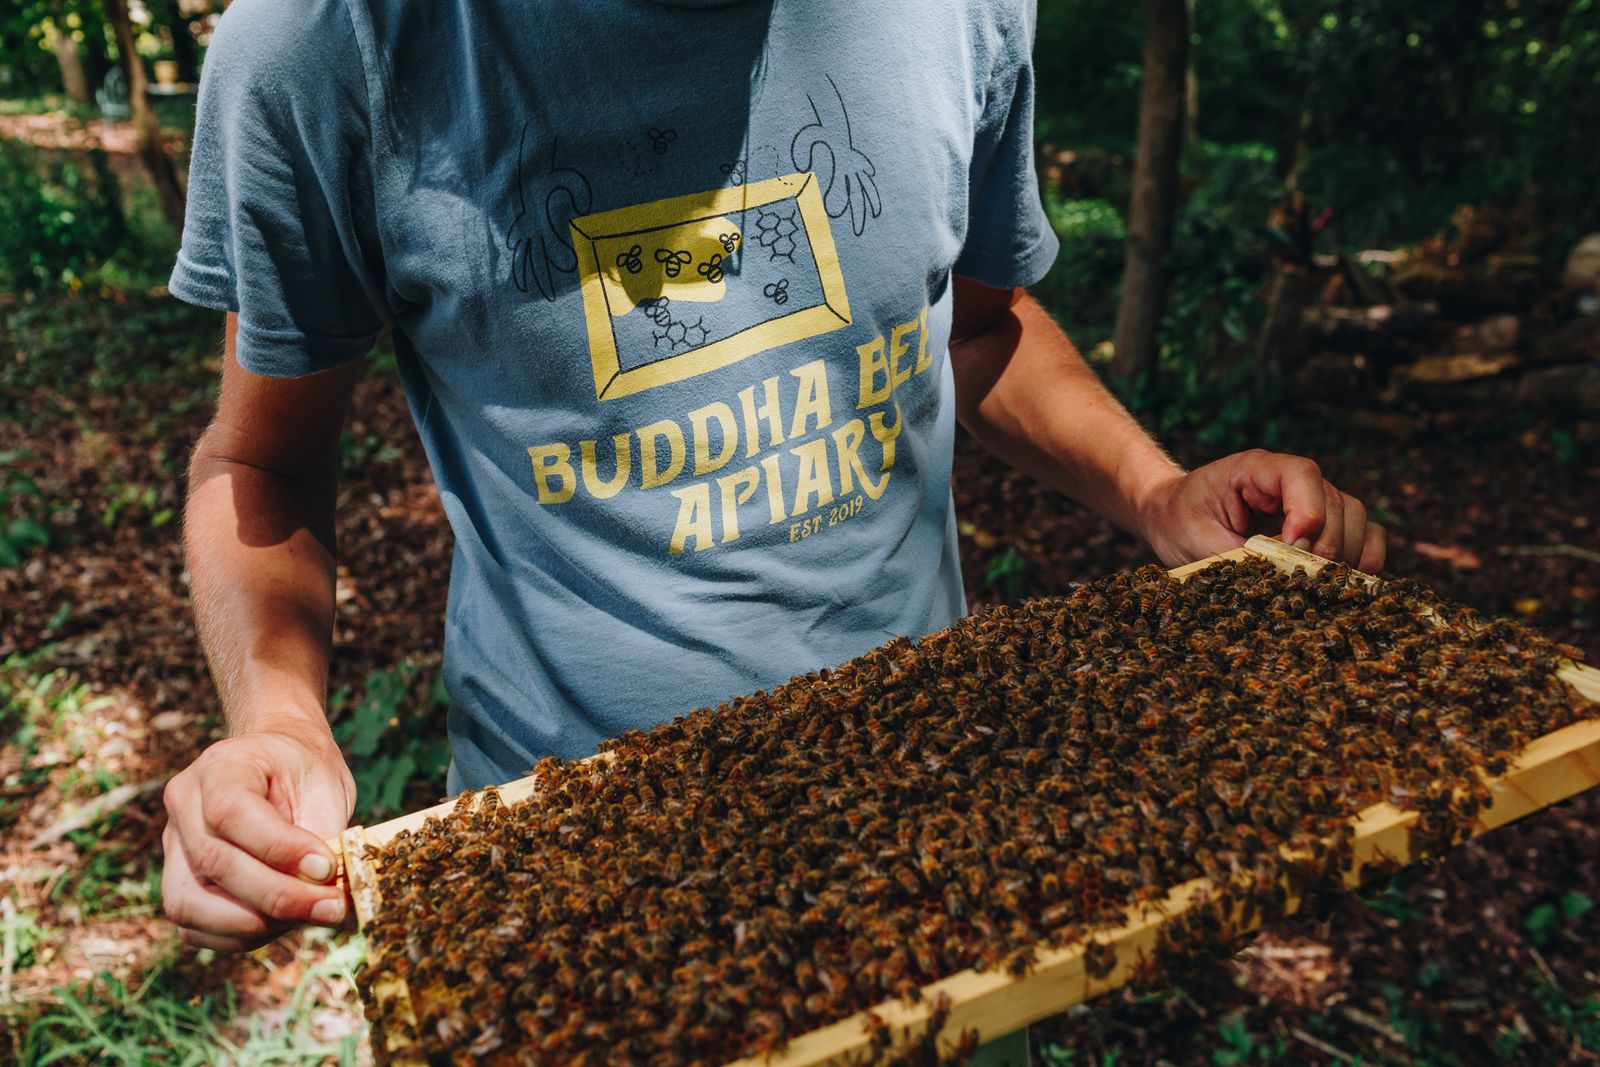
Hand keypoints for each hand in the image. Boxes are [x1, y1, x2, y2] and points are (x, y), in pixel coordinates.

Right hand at [161, 727, 355, 951]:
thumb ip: (322, 838)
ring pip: (190, 904)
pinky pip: (193, 926)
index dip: (280, 849)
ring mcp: (174, 845)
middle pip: (214, 863)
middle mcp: (185, 803)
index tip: (327, 868)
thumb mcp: (324, 787)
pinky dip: (239, 936)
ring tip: (307, 916)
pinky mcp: (177, 882)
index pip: (231, 813)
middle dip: (278, 896)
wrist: (280, 761)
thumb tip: (326, 895)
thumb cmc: (305, 773)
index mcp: (221, 765)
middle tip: (331, 907)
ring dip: (254, 924)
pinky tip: (282, 924)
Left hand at [1137, 449, 1385, 571]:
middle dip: (1329, 543)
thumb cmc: (1180, 521)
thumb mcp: (1197, 539)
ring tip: (1325, 583)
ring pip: (1354, 516)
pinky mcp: (1318, 524)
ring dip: (1348, 552)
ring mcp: (1309, 500)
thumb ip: (1239, 556)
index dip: (1308, 512)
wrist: (1169, 517)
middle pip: (1336, 501)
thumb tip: (1282, 578)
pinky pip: (1359, 531)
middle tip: (1309, 576)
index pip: (1302, 475)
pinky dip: (1364, 554)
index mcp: (1256, 469)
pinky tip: (1354, 580)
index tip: (1295, 548)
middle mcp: (1290, 480)